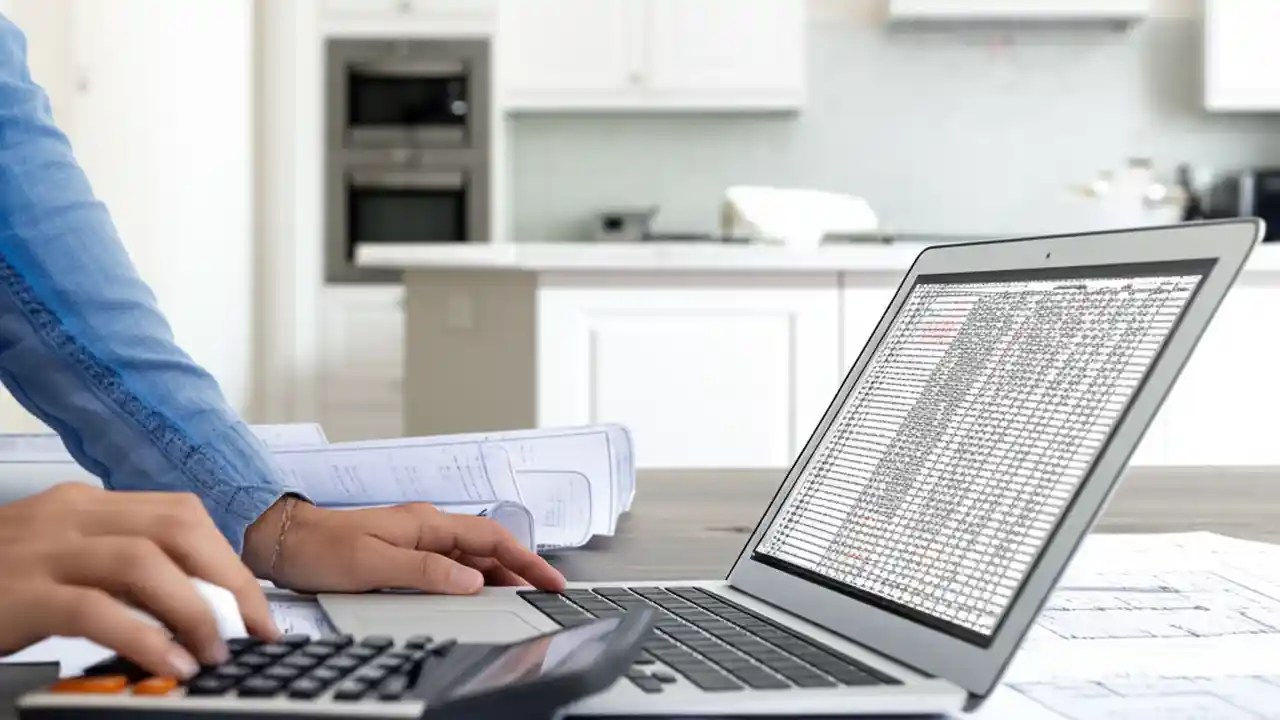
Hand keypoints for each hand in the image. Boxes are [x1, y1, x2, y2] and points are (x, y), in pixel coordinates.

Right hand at [0, 483, 279, 678]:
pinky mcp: (17, 593)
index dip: (229, 560)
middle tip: (256, 629)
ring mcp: (40, 550)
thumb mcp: (59, 567)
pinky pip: (96, 608)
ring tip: (213, 652)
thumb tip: (193, 609)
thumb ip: (118, 577)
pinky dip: (143, 637)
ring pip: (145, 562)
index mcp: (84, 505)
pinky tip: (167, 663)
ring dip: (193, 609)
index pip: (181, 516)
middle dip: (228, 580)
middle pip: (177, 528)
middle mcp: (68, 515)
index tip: (260, 607)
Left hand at [242, 498, 566, 594]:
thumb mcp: (373, 564)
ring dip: (500, 575)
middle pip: (488, 546)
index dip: (525, 558)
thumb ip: (425, 571)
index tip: (550, 579)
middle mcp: (427, 527)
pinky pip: (453, 563)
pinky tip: (478, 593)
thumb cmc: (322, 548)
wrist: (285, 540)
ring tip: (522, 597)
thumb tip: (471, 580)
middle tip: (547, 592)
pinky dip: (474, 578)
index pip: (490, 538)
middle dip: (522, 567)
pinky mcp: (406, 552)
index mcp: (426, 524)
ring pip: (472, 555)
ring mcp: (417, 538)